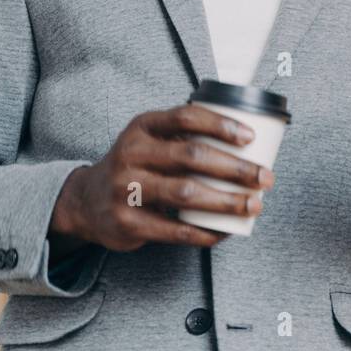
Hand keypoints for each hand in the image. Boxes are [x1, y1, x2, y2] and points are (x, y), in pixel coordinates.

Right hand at [49, 105, 274, 252]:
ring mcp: (126, 189)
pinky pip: (174, 230)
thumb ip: (184, 135)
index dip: (220, 124)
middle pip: (191, 156)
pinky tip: (226, 232)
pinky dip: (205, 232)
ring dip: (227, 201)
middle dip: (235, 168)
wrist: (86, 201)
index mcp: (142, 127)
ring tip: (254, 204)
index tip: (250, 137)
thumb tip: (248, 141)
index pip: (185, 117)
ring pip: (186, 193)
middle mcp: (131, 154)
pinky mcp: (127, 223)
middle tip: (264, 177)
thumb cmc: (135, 166)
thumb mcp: (149, 140)